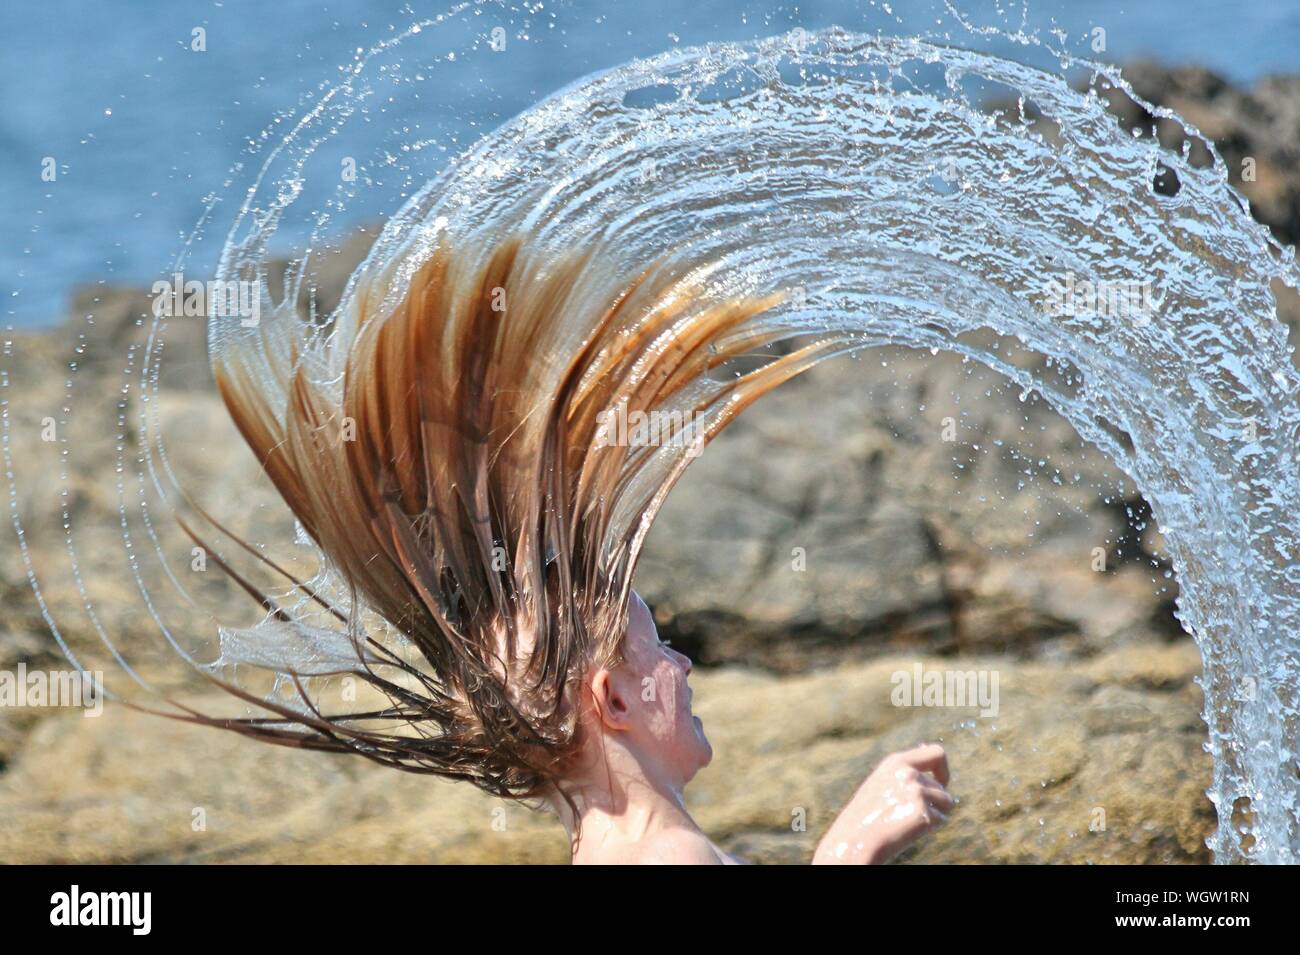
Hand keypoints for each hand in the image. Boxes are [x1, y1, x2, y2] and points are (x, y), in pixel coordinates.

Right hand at [813, 743, 953, 863]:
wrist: (855, 839)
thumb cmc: (867, 815)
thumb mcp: (882, 784)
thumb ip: (906, 776)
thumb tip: (940, 780)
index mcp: (896, 762)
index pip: (937, 753)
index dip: (943, 769)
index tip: (941, 783)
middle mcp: (909, 773)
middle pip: (941, 787)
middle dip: (935, 802)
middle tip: (912, 816)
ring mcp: (917, 792)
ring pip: (946, 803)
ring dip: (934, 814)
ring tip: (909, 822)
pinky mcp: (923, 813)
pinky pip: (941, 820)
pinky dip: (930, 828)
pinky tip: (908, 831)